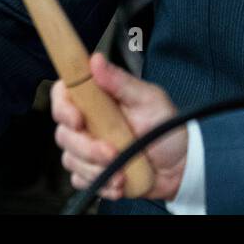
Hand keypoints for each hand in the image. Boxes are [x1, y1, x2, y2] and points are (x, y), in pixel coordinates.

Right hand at [50, 52, 187, 201]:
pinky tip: (120, 182)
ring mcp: (87, 150)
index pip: (63, 95)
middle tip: (112, 152)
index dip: (63, 107)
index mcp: (98, 99)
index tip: (77, 119)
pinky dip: (101, 184)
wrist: (180, 164)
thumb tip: (95, 59)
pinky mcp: (93, 173)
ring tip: (123, 171)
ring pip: (70, 160)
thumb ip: (121, 82)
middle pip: (64, 133)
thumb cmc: (166, 126)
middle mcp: (88, 123)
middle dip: (86, 147)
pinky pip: (81, 181)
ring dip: (96, 168)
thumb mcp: (149, 100)